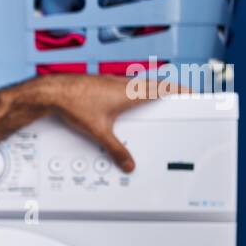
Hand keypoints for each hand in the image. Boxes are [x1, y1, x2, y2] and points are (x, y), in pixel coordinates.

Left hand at [34, 74, 189, 172]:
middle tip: (180, 97)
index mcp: (130, 92)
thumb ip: (116, 150)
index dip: (180, 90)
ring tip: (159, 98)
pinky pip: (125, 85)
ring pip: (140, 83)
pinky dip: (134, 90)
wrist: (53, 91)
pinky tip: (128, 100)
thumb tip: (128, 164)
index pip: (164, 89)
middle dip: (169, 91)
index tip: (193, 93)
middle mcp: (124, 83)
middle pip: (155, 85)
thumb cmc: (74, 104)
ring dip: (151, 89)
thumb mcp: (99, 132)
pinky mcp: (101, 82)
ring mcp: (112, 81)